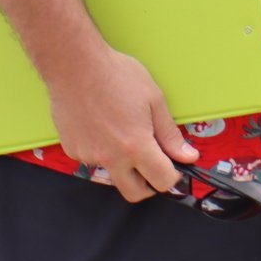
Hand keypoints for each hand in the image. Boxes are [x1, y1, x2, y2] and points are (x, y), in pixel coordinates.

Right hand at [47, 43, 197, 201]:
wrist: (76, 68)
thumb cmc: (117, 77)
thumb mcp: (154, 101)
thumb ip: (170, 134)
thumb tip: (187, 156)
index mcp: (136, 146)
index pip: (161, 181)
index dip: (173, 177)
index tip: (175, 167)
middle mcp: (111, 158)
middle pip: (133, 193)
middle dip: (148, 185)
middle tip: (155, 165)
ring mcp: (88, 157)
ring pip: (112, 174)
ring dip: (124, 165)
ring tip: (125, 132)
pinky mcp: (73, 151)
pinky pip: (93, 161)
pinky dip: (103, 151)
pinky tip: (104, 127)